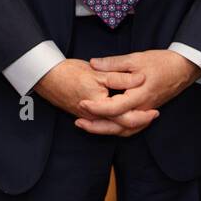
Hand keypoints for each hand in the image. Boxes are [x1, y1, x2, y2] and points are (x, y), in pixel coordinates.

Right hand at [33, 59, 150, 126]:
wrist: (46, 76)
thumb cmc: (70, 72)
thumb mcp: (97, 72)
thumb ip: (119, 77)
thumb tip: (140, 78)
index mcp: (100, 105)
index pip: (125, 117)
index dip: (142, 115)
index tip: (154, 110)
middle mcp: (94, 116)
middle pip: (121, 127)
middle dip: (138, 123)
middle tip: (153, 115)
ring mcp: (88, 118)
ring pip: (112, 128)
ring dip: (128, 125)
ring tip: (142, 117)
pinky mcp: (84, 115)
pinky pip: (104, 125)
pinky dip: (116, 123)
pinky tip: (123, 116)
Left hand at [76, 49, 200, 135]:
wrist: (183, 68)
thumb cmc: (161, 62)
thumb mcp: (136, 58)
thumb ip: (113, 63)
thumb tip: (94, 63)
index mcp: (139, 95)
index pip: (115, 108)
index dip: (96, 108)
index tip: (81, 103)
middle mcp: (143, 109)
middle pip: (118, 127)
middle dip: (96, 126)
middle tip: (78, 121)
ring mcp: (146, 112)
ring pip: (125, 130)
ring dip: (105, 130)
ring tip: (87, 124)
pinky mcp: (147, 112)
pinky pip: (131, 127)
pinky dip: (117, 129)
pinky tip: (105, 124)